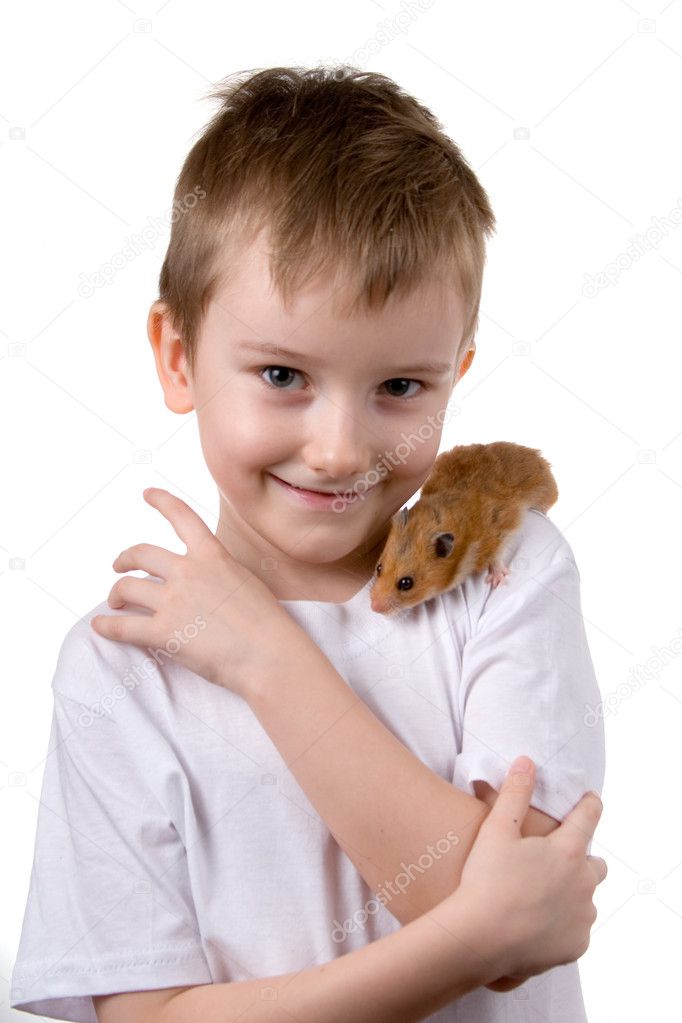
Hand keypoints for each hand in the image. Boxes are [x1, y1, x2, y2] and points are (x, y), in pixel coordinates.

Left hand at [90, 488, 299, 697]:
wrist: (269, 654)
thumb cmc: (268, 623)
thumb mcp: (246, 580)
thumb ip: (221, 571)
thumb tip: (208, 576)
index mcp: (212, 556)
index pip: (183, 517)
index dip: (162, 501)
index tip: (148, 494)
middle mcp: (188, 572)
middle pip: (141, 554)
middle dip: (125, 558)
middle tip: (120, 566)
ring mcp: (174, 601)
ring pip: (127, 588)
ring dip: (116, 593)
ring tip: (114, 601)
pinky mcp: (164, 633)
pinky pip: (123, 627)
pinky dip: (107, 626)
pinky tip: (99, 626)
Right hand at [449, 757, 606, 986]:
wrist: (480, 939)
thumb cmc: (486, 880)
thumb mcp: (496, 830)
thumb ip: (515, 793)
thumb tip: (527, 761)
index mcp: (567, 852)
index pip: (588, 818)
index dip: (590, 805)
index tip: (592, 798)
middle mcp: (583, 884)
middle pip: (596, 865)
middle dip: (583, 858)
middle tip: (559, 858)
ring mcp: (581, 917)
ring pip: (586, 900)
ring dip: (572, 894)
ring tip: (544, 895)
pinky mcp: (575, 946)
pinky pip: (577, 930)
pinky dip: (564, 924)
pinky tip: (541, 923)